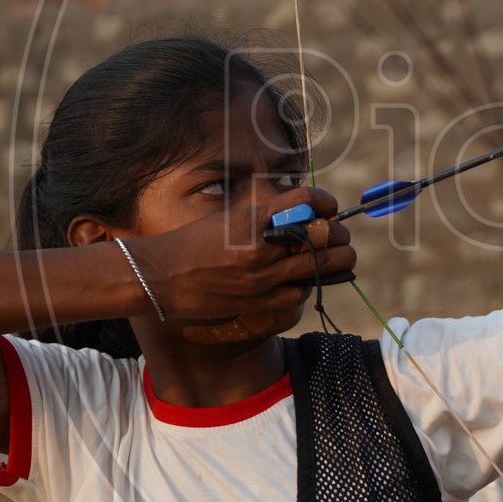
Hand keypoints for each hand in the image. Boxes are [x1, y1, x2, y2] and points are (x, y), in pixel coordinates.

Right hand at [124, 187, 355, 321]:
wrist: (160, 276)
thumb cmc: (192, 243)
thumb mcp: (230, 219)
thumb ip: (266, 218)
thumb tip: (302, 216)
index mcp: (253, 219)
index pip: (306, 200)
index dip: (326, 202)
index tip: (330, 206)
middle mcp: (262, 247)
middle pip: (323, 236)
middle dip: (340, 234)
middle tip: (342, 235)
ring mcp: (263, 277)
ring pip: (319, 266)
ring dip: (337, 260)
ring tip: (341, 256)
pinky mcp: (259, 301)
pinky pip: (299, 292)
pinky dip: (309, 283)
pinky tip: (307, 278)